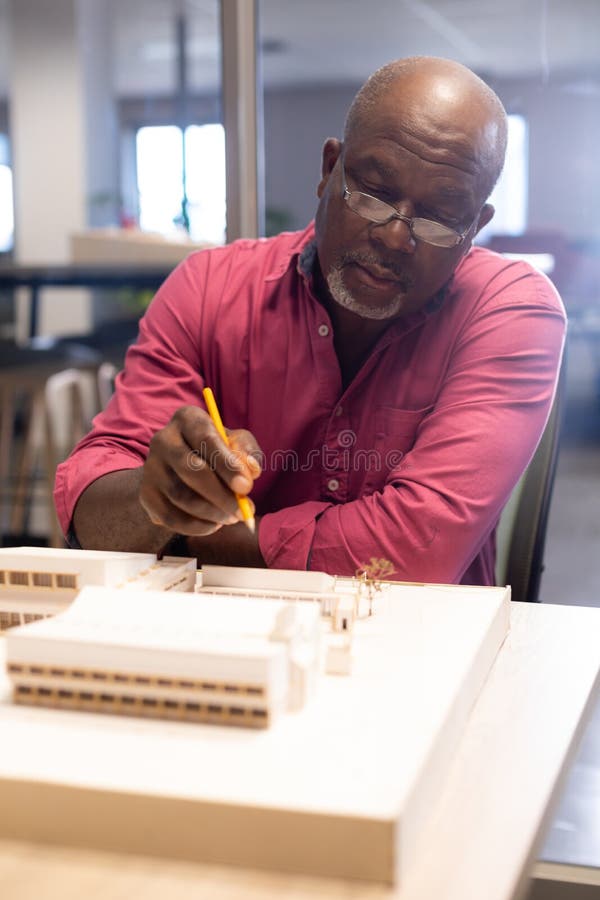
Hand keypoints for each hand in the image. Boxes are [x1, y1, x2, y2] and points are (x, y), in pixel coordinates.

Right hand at [139, 405, 261, 535]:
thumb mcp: (237, 444)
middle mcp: (163, 439)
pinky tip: (213, 524)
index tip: (246, 487)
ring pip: (181, 496)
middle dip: (221, 495)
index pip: (206, 440)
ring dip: (211, 512)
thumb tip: (251, 470)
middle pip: (191, 469)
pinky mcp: (146, 494)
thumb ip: (248, 453)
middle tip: (243, 512)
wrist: (184, 466)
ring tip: (232, 518)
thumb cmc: (218, 452)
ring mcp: (151, 468)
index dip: (228, 465)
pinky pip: (170, 516)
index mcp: (187, 419)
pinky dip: (195, 526)